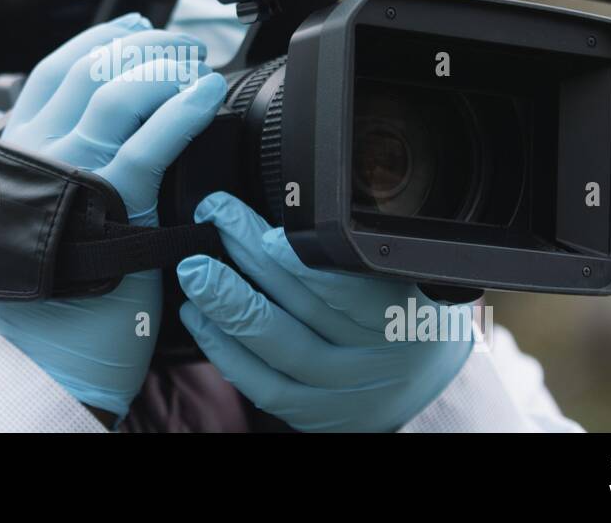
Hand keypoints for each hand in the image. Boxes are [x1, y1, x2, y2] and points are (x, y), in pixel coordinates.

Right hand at [0, 13, 227, 418]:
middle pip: (89, 68)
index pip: (54, 70)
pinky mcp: (113, 203)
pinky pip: (150, 141)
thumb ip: (28, 166)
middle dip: (144, 45)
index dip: (99, 40)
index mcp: (14, 150)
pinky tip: (206, 94)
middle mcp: (35, 151)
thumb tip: (27, 121)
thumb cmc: (49, 289)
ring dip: (165, 66)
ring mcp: (70, 174)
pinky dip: (183, 109)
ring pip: (116, 91)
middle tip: (181, 45)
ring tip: (197, 64)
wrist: (51, 351)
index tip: (134, 28)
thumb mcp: (21, 214)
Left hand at [177, 192, 472, 431]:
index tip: (268, 234)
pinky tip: (199, 318)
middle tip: (214, 217)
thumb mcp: (402, 270)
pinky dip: (225, 351)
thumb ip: (356, 246)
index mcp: (404, 310)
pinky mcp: (315, 413)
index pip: (354, 286)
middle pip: (307, 307)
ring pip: (280, 346)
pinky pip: (264, 386)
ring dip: (228, 304)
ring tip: (194, 270)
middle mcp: (378, 355)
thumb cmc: (401, 305)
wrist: (416, 377)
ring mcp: (345, 389)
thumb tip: (289, 197)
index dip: (307, 263)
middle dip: (252, 257)